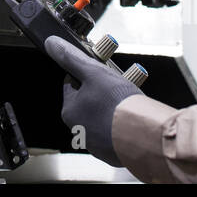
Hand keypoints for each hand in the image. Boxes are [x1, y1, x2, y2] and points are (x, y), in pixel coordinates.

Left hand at [44, 36, 140, 166]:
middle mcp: (78, 130)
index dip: (87, 75)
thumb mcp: (94, 73)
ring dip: (112, 108)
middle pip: (88, 101)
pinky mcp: (112, 152)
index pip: (72, 84)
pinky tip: (131, 117)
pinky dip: (121, 124)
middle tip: (117, 86)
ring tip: (126, 101)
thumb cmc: (117, 104)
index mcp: (70, 111)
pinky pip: (114, 132)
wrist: (144, 134)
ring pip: (101, 117)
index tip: (100, 72)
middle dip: (101, 92)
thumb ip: (72, 58)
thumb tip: (52, 44)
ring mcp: (96, 143)